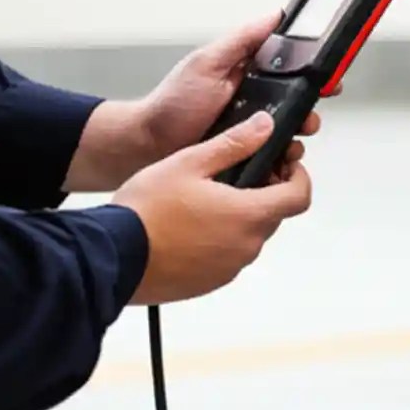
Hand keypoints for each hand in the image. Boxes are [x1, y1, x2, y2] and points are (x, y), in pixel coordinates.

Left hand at [64, 11, 338, 191]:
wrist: (150, 146)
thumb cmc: (173, 103)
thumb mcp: (208, 63)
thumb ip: (242, 40)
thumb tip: (274, 16)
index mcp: (249, 72)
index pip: (292, 65)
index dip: (313, 69)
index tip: (329, 73)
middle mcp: (255, 99)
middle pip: (299, 99)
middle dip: (312, 105)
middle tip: (311, 113)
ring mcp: (253, 128)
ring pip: (293, 129)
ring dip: (300, 134)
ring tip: (295, 140)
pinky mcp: (250, 152)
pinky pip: (277, 154)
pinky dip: (285, 157)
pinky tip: (283, 159)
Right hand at [116, 111, 311, 304]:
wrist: (110, 257)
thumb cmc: (147, 210)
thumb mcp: (190, 162)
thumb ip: (234, 144)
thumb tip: (265, 127)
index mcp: (249, 215)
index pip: (299, 197)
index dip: (299, 177)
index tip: (286, 166)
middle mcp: (246, 246)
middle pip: (273, 215)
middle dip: (264, 193)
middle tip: (238, 175)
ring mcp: (229, 268)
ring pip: (249, 236)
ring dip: (239, 217)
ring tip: (205, 199)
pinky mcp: (209, 283)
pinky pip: (227, 257)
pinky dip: (219, 240)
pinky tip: (190, 226)